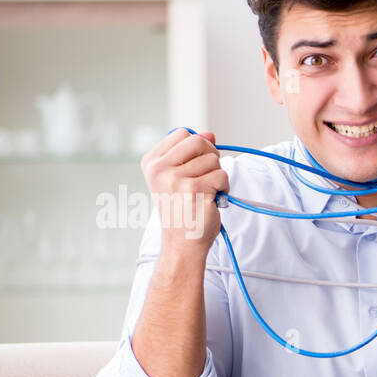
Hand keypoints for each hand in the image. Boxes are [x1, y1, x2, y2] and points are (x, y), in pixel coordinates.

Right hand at [141, 129, 228, 262]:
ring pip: (213, 159)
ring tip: (207, 192)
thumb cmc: (183, 210)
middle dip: (211, 156)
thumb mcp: (180, 177)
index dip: (198, 146)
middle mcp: (159, 168)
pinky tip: (213, 199)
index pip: (182, 133)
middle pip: (198, 141)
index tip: (197, 164)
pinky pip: (221, 175)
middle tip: (208, 176)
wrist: (182, 242)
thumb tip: (210, 134)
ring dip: (218, 176)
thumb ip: (192, 153)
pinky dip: (224, 188)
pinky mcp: (193, 189)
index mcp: (152, 162)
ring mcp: (175, 178)